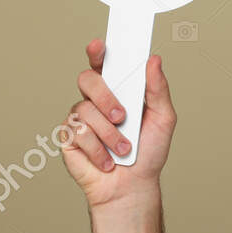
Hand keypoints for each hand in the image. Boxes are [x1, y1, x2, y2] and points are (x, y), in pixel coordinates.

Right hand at [59, 39, 175, 210]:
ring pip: (85, 110)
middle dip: (105, 97)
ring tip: (123, 149)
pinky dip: (98, 150)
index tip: (99, 46)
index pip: (103, 63)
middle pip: (87, 80)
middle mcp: (95, 100)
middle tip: (122, 116)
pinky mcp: (69, 138)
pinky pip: (78, 133)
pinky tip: (107, 160)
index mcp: (117, 89)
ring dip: (109, 134)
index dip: (97, 52)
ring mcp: (80, 118)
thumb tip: (154, 60)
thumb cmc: (148, 152)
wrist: (132, 186)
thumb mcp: (163, 118)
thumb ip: (158, 89)